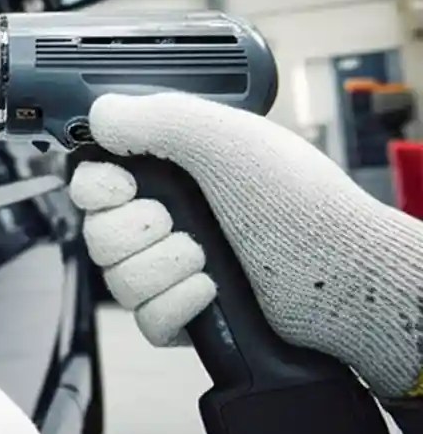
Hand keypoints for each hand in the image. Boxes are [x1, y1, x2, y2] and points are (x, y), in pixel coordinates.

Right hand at [69, 93, 422, 397]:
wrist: (338, 275)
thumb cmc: (296, 202)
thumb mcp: (224, 137)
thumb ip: (154, 116)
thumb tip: (99, 115)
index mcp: (173, 169)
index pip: (94, 177)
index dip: (97, 186)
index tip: (124, 186)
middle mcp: (169, 216)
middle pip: (97, 232)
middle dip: (134, 230)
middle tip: (175, 221)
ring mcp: (174, 268)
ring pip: (117, 279)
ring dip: (158, 268)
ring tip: (204, 258)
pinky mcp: (185, 313)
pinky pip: (144, 318)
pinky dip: (175, 305)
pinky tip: (210, 290)